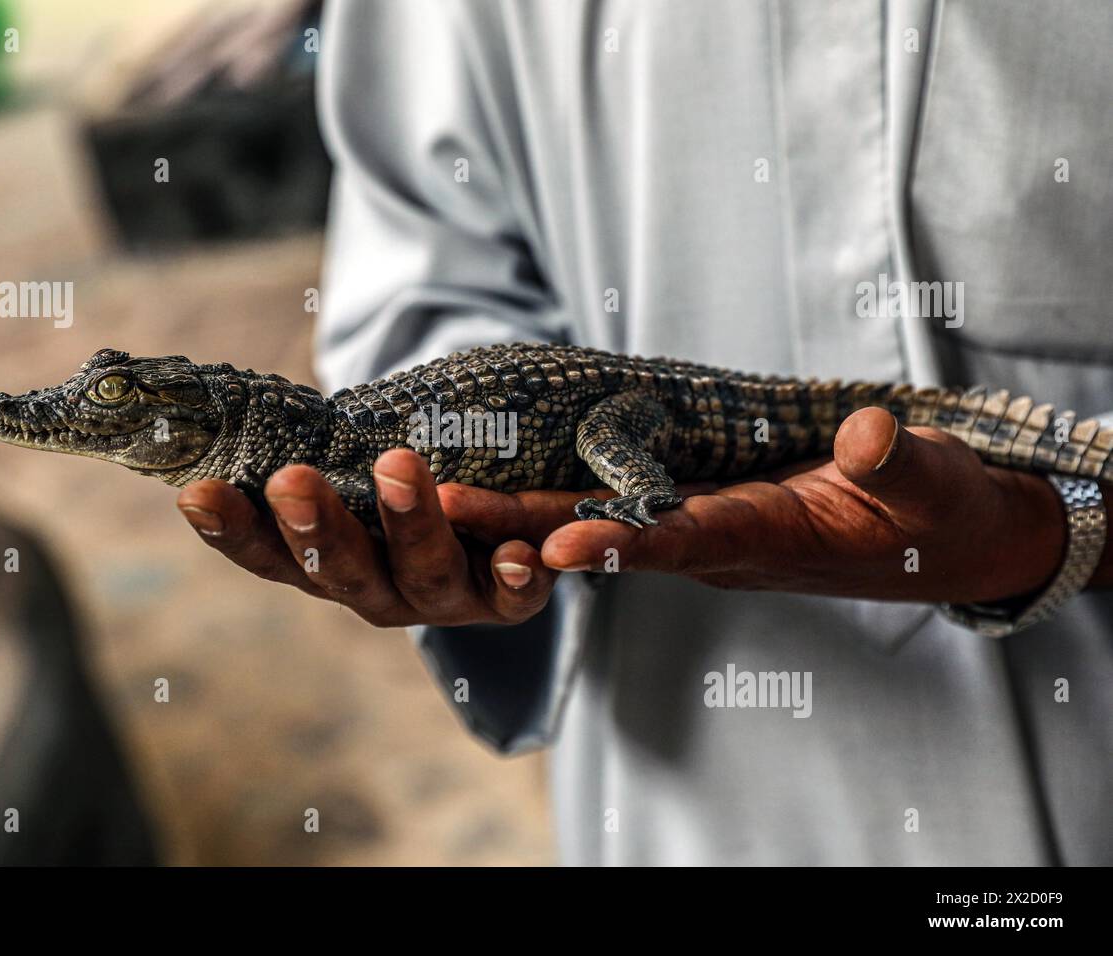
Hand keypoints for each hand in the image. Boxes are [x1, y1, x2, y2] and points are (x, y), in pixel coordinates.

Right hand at [175, 449, 563, 627]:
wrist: (497, 525)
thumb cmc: (401, 491)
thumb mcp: (352, 471)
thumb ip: (307, 451)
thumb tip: (217, 405)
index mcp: (328, 564)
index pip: (268, 555)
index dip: (232, 532)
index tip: (198, 494)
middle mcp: (379, 591)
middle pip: (342, 572)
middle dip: (317, 526)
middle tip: (292, 477)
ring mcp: (444, 598)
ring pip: (426, 573)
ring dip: (412, 524)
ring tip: (398, 465)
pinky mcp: (508, 599)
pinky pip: (515, 598)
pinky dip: (517, 579)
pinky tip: (521, 556)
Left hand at [442, 407, 1068, 604]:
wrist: (931, 538)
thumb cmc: (931, 507)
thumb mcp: (929, 481)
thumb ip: (895, 462)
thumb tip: (866, 436)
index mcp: (766, 536)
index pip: (684, 541)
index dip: (622, 544)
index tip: (554, 547)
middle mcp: (714, 542)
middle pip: (608, 536)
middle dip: (525, 528)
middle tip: (442, 512)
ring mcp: (698, 529)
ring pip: (597, 521)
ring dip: (520, 515)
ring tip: (440, 495)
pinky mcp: (695, 514)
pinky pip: (615, 508)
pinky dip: (556, 500)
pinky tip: (502, 486)